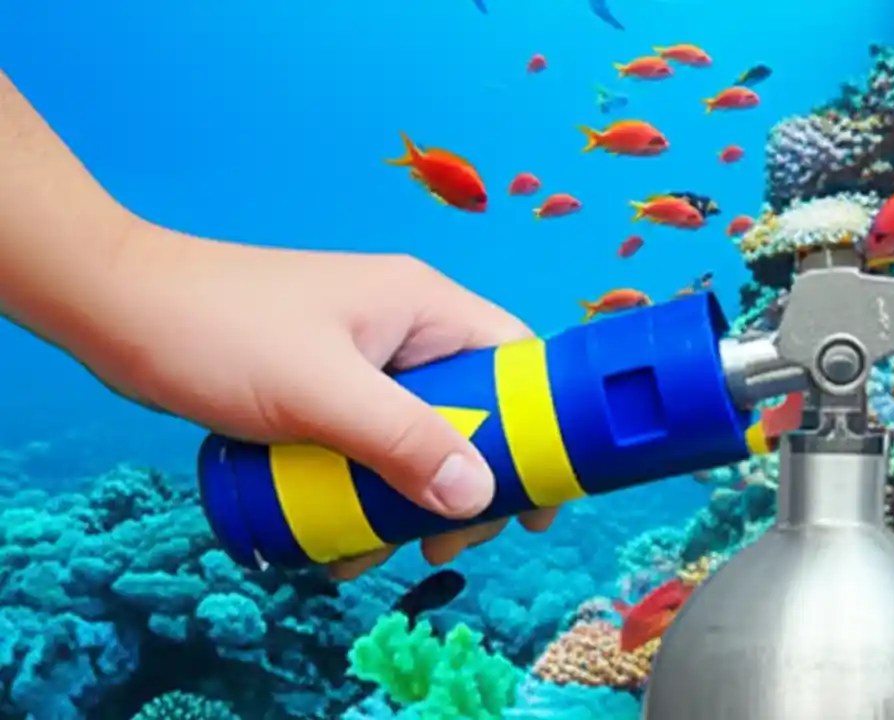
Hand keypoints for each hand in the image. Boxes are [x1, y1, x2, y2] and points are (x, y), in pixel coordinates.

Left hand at [84, 220, 556, 577]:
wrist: (115, 306)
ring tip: (377, 551)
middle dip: (465, 486)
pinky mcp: (326, 385)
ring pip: (419, 436)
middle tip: (442, 543)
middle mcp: (406, 328)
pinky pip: (371, 443)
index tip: (534, 503)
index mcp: (424, 306)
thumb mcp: (319, 393)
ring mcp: (365, 357)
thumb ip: (402, 441)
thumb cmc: (219, 333)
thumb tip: (479, 499)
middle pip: (475, 412)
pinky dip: (365, 489)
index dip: (540, 433)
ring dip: (408, 499)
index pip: (517, 362)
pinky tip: (339, 534)